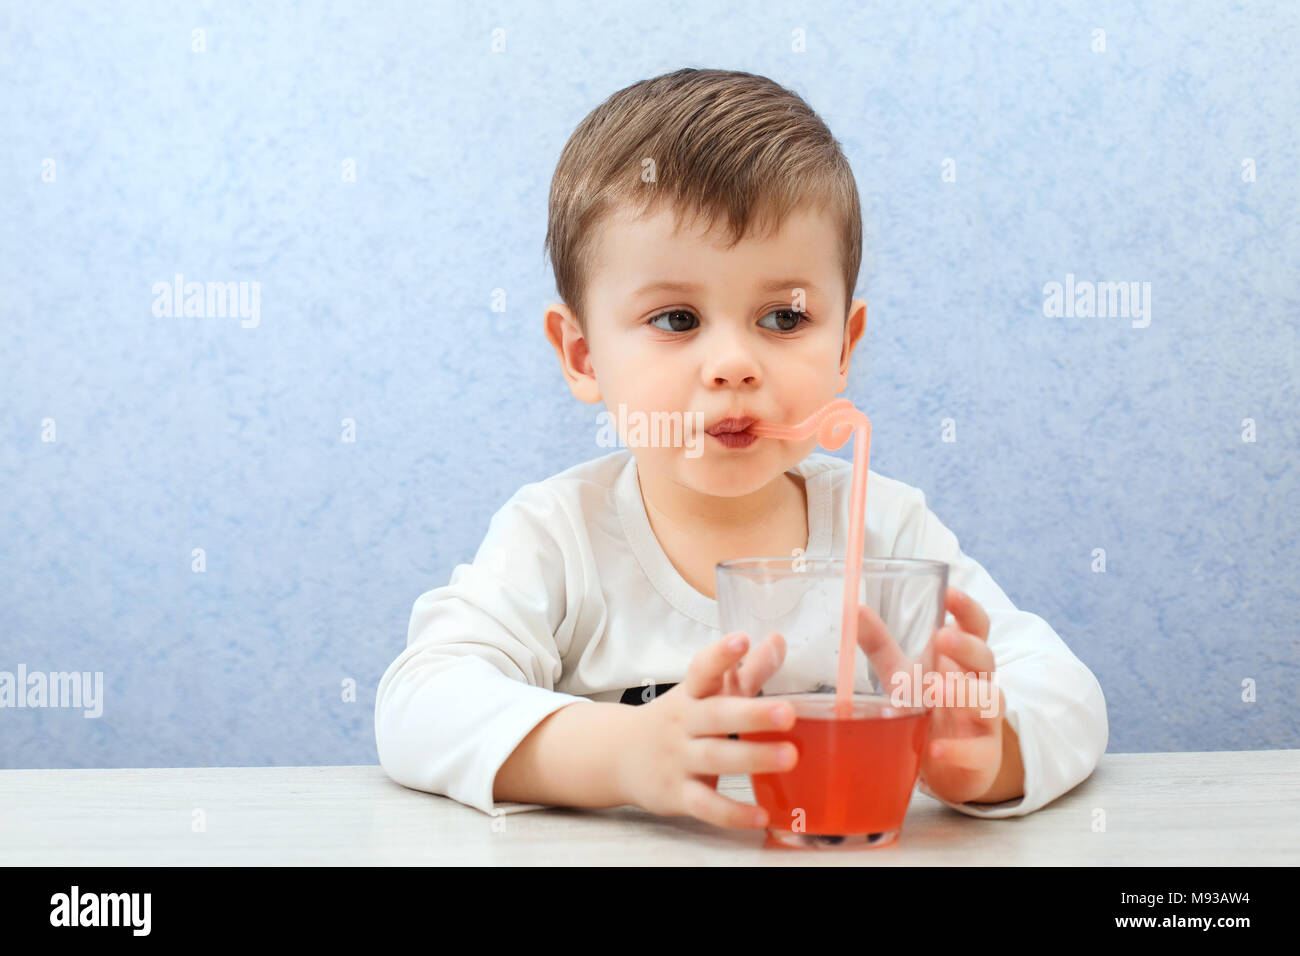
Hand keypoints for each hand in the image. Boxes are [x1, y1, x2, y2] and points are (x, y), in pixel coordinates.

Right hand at [616, 630, 797, 829]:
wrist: (619, 755)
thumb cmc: (680, 719)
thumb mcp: (707, 693)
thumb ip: (747, 670)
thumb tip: (780, 639)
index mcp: (692, 693)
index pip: (703, 669)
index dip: (721, 655)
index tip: (743, 639)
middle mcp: (683, 723)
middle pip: (716, 715)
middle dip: (751, 714)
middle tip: (788, 712)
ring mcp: (678, 759)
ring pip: (714, 758)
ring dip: (752, 758)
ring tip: (790, 756)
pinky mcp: (677, 795)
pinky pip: (705, 805)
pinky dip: (732, 813)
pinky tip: (762, 815)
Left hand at [856, 586, 1008, 804]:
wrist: (944, 764)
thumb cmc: (927, 709)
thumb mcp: (900, 674)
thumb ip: (879, 643)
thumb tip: (854, 609)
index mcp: (962, 660)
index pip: (977, 627)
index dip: (967, 609)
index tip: (949, 591)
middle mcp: (979, 685)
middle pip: (986, 658)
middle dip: (966, 646)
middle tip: (941, 638)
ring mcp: (985, 721)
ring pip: (990, 701)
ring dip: (965, 693)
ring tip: (936, 690)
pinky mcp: (983, 756)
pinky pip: (978, 752)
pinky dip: (957, 750)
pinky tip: (935, 747)